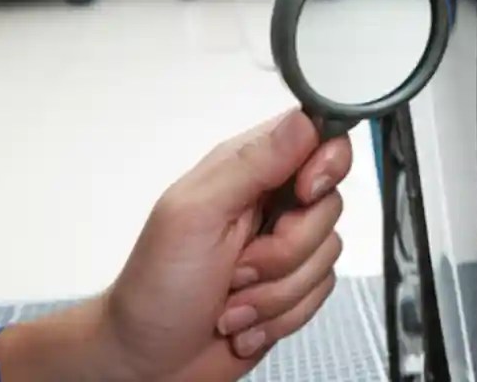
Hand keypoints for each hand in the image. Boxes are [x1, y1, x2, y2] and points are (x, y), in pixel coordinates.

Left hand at [0, 110, 352, 381]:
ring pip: (328, 254)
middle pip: (330, 204)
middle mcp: (271, 202)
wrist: (146, 362)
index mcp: (247, 169)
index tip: (303, 194)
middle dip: (287, 250)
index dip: (326, 163)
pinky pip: (321, 293)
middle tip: (239, 266)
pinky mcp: (293, 286)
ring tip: (231, 301)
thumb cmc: (155, 286)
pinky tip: (243, 321)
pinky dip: (280, 316)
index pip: (317, 137)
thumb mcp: (195, 214)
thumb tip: (303, 120)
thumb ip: (252, 164)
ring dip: (276, 293)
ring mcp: (284, 246)